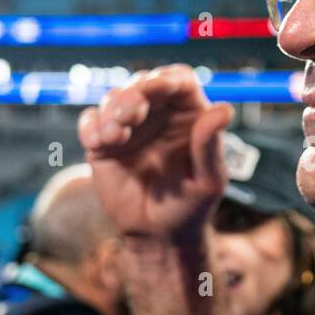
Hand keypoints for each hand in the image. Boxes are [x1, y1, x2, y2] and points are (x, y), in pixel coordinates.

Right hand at [78, 65, 233, 243]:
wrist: (158, 235)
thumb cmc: (192, 207)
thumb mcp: (208, 181)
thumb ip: (210, 145)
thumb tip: (224, 109)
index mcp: (189, 114)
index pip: (179, 81)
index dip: (167, 79)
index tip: (155, 87)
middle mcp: (159, 113)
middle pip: (142, 83)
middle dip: (133, 93)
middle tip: (131, 115)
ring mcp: (129, 126)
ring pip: (113, 99)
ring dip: (111, 111)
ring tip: (115, 136)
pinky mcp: (103, 143)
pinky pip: (90, 121)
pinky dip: (90, 126)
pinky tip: (97, 143)